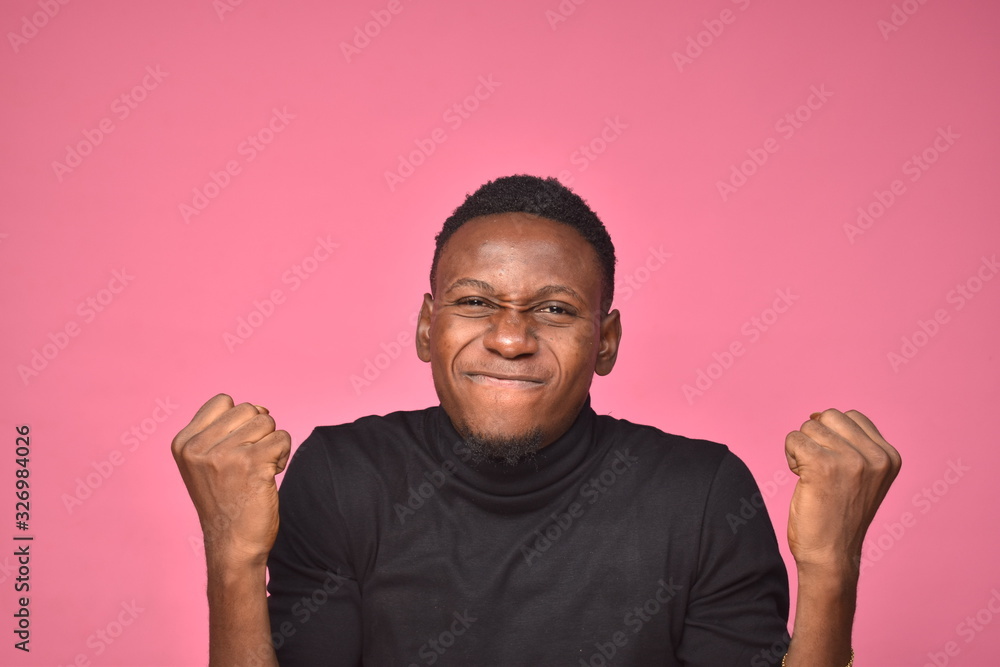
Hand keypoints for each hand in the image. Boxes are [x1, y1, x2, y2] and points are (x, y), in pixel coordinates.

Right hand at [171, 394, 290, 566]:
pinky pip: (282, 437)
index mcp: (183, 443)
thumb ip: (223, 430)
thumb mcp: (206, 463)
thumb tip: (261, 408)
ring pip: (267, 421)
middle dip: (258, 432)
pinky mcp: (251, 463)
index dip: (239, 421)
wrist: (232, 545)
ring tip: (258, 470)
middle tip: (249, 463)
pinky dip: (283, 455)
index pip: (223, 401)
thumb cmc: (226, 502)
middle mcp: (198, 447)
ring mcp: (224, 454)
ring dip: (271, 444)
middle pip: (248, 409)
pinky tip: (269, 476)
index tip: (235, 448)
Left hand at [785, 409, 900, 573]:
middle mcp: (876, 457)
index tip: (834, 467)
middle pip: (829, 417)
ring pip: (809, 428)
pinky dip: (790, 456)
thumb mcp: (862, 476)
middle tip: (820, 471)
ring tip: (813, 479)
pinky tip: (801, 479)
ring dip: (802, 450)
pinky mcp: (823, 465)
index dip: (832, 436)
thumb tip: (817, 415)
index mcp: (890, 457)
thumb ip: (854, 445)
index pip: (851, 417)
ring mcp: (852, 460)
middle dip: (816, 439)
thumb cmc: (839, 516)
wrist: (831, 556)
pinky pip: (793, 439)